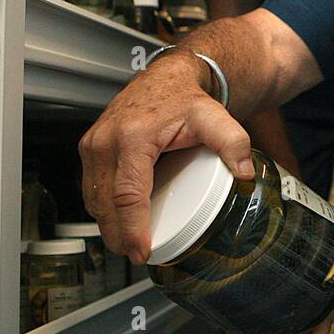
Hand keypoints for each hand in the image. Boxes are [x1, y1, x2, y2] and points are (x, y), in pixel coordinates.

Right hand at [79, 51, 253, 264]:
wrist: (167, 78)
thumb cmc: (185, 97)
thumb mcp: (213, 116)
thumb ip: (232, 142)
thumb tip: (244, 172)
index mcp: (132, 137)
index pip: (127, 193)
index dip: (132, 227)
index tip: (141, 251)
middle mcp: (105, 141)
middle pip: (105, 203)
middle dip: (118, 235)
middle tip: (136, 256)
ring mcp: (93, 144)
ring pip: (93, 198)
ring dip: (108, 225)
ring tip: (127, 244)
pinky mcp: (90, 148)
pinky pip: (90, 188)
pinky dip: (102, 208)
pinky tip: (118, 221)